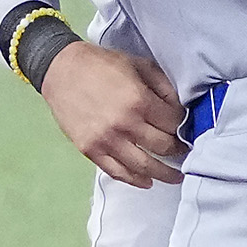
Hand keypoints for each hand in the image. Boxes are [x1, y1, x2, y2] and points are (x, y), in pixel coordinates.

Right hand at [41, 42, 184, 185]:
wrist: (61, 69)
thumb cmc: (100, 65)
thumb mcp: (139, 65)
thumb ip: (163, 86)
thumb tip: (179, 108)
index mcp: (139, 100)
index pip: (173, 123)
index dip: (183, 125)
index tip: (184, 127)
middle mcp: (124, 124)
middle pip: (163, 147)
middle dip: (178, 151)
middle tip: (184, 152)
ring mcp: (106, 140)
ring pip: (144, 167)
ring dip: (164, 174)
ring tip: (175, 176)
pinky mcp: (90, 150)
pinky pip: (118, 172)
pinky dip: (135, 180)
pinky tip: (147, 181)